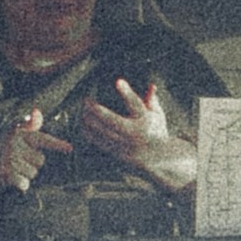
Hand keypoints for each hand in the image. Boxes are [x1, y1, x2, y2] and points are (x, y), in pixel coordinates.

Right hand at [0, 106, 56, 204]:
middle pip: (40, 160)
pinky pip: (25, 184)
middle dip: (31, 165)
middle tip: (15, 163)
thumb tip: (38, 113)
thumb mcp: (10, 138)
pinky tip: (8, 180)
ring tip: (10, 171)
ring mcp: (10, 159)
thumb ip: (26, 128)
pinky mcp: (7, 173)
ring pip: (34, 173)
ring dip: (25, 176)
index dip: (57, 144)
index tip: (70, 149)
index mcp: (16, 133)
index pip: (41, 139)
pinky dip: (19, 185)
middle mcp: (14, 144)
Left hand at [77, 77, 197, 191]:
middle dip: (97, 109)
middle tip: (86, 99)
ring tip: (82, 111)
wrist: (158, 159)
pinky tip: (84, 125)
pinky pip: (101, 143)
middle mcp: (135, 133)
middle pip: (112, 119)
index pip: (135, 104)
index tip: (118, 81)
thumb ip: (152, 101)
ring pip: (103, 131)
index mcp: (145, 120)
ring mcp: (125, 145)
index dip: (127, 93)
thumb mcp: (158, 116)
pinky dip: (91, 134)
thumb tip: (151, 85)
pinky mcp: (118, 153)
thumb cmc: (157, 132)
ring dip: (90, 120)